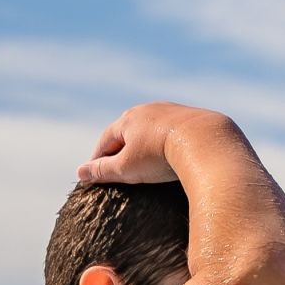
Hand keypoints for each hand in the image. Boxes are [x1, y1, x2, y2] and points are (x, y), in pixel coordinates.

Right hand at [76, 102, 229, 185]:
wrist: (204, 141)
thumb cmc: (161, 156)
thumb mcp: (128, 168)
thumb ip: (104, 171)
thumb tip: (79, 174)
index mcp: (128, 119)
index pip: (107, 138)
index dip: (99, 156)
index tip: (95, 171)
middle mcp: (149, 110)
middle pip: (130, 130)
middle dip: (123, 147)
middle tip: (119, 165)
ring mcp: (173, 112)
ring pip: (154, 129)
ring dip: (147, 143)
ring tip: (146, 160)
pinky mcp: (194, 120)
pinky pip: (176, 133)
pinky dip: (170, 144)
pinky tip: (175, 155)